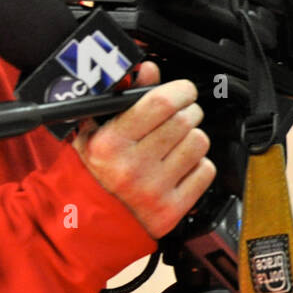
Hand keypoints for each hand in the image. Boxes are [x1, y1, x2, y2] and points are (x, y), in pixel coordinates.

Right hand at [71, 61, 216, 239]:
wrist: (87, 222)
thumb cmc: (93, 170)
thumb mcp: (95, 130)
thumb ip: (124, 96)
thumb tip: (149, 70)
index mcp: (111, 143)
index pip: (161, 103)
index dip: (179, 90)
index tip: (182, 91)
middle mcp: (133, 167)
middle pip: (185, 120)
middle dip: (187, 112)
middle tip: (178, 117)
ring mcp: (154, 190)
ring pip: (200, 143)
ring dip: (192, 138)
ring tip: (174, 144)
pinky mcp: (172, 209)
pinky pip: (206, 171)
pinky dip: (198, 166)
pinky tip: (178, 167)